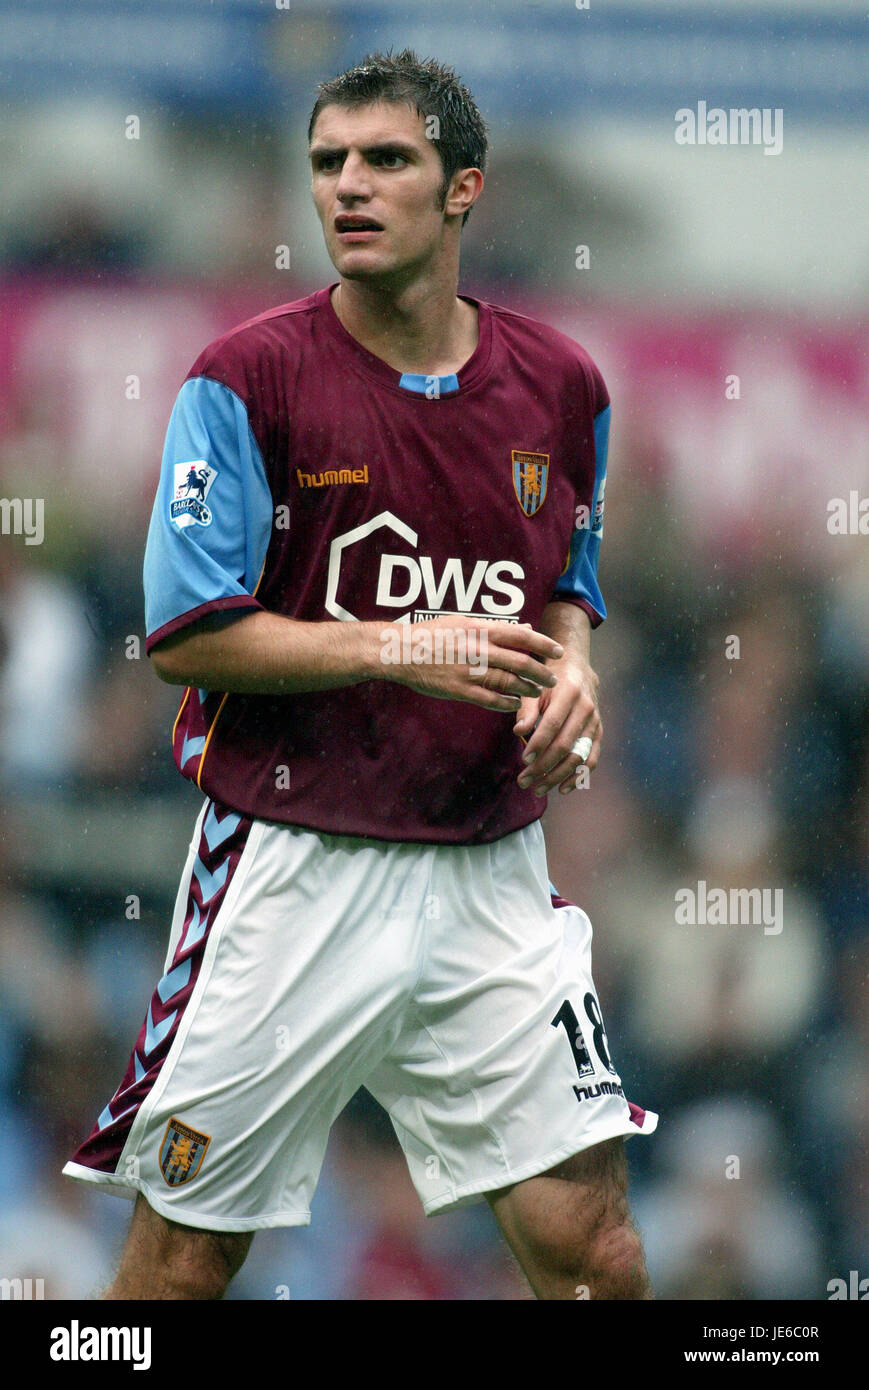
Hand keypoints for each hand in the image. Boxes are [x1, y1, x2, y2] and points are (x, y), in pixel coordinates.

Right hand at [379, 616, 562, 712]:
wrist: (400, 651)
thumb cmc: (432, 634)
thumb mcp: (464, 622)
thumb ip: (496, 627)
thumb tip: (525, 629)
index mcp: (479, 629)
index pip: (520, 636)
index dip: (543, 644)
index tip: (558, 652)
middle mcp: (477, 649)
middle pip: (519, 662)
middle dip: (540, 672)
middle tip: (552, 679)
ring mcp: (468, 670)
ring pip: (507, 682)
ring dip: (526, 689)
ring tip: (537, 693)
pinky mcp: (459, 689)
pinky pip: (489, 698)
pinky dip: (506, 703)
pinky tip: (515, 704)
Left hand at [512, 654, 601, 795]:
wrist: (576, 666)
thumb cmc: (549, 679)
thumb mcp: (534, 687)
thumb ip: (527, 709)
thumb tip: (518, 731)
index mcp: (569, 693)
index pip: (552, 725)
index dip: (538, 744)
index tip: (523, 760)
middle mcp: (586, 708)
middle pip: (565, 745)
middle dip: (543, 767)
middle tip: (524, 781)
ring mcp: (595, 722)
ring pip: (579, 756)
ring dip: (558, 776)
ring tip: (538, 789)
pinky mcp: (598, 732)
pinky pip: (592, 759)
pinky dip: (578, 776)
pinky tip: (563, 788)